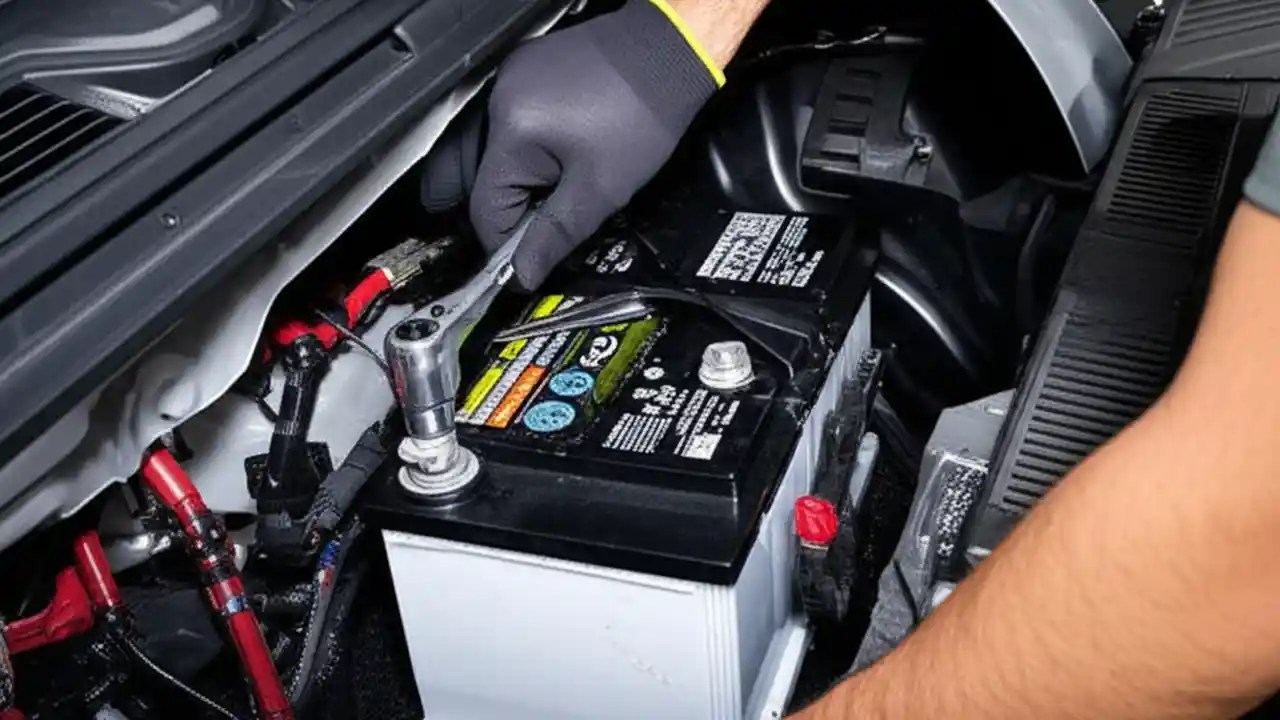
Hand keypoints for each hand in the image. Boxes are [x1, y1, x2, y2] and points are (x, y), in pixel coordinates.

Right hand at [469, 0, 725, 289]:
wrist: (670, 50)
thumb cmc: (644, 116)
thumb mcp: (601, 189)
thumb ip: (555, 235)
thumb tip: (523, 275)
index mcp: (513, 130)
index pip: (484, 207)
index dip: (504, 242)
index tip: (526, 261)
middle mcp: (499, 99)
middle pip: (478, 175)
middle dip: (504, 209)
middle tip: (536, 229)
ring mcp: (510, 79)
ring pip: (491, 148)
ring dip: (512, 178)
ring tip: (549, 192)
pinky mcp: (525, 69)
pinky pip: (508, 121)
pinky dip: (522, 147)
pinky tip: (554, 156)